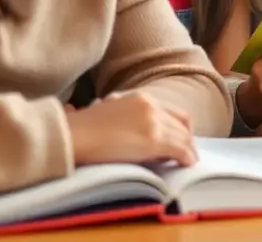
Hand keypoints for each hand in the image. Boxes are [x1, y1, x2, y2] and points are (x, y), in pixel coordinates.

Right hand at [65, 92, 197, 166]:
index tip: (180, 138)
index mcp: (139, 98)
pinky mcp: (153, 138)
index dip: (179, 126)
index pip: (170, 111)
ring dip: (188, 149)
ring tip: (189, 160)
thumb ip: (129, 117)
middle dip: (187, 137)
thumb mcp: (111, 113)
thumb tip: (139, 133)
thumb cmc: (81, 128)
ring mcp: (153, 121)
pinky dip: (186, 156)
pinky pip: (179, 148)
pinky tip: (187, 163)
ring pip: (183, 135)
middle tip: (188, 151)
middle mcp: (150, 105)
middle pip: (181, 122)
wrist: (72, 135)